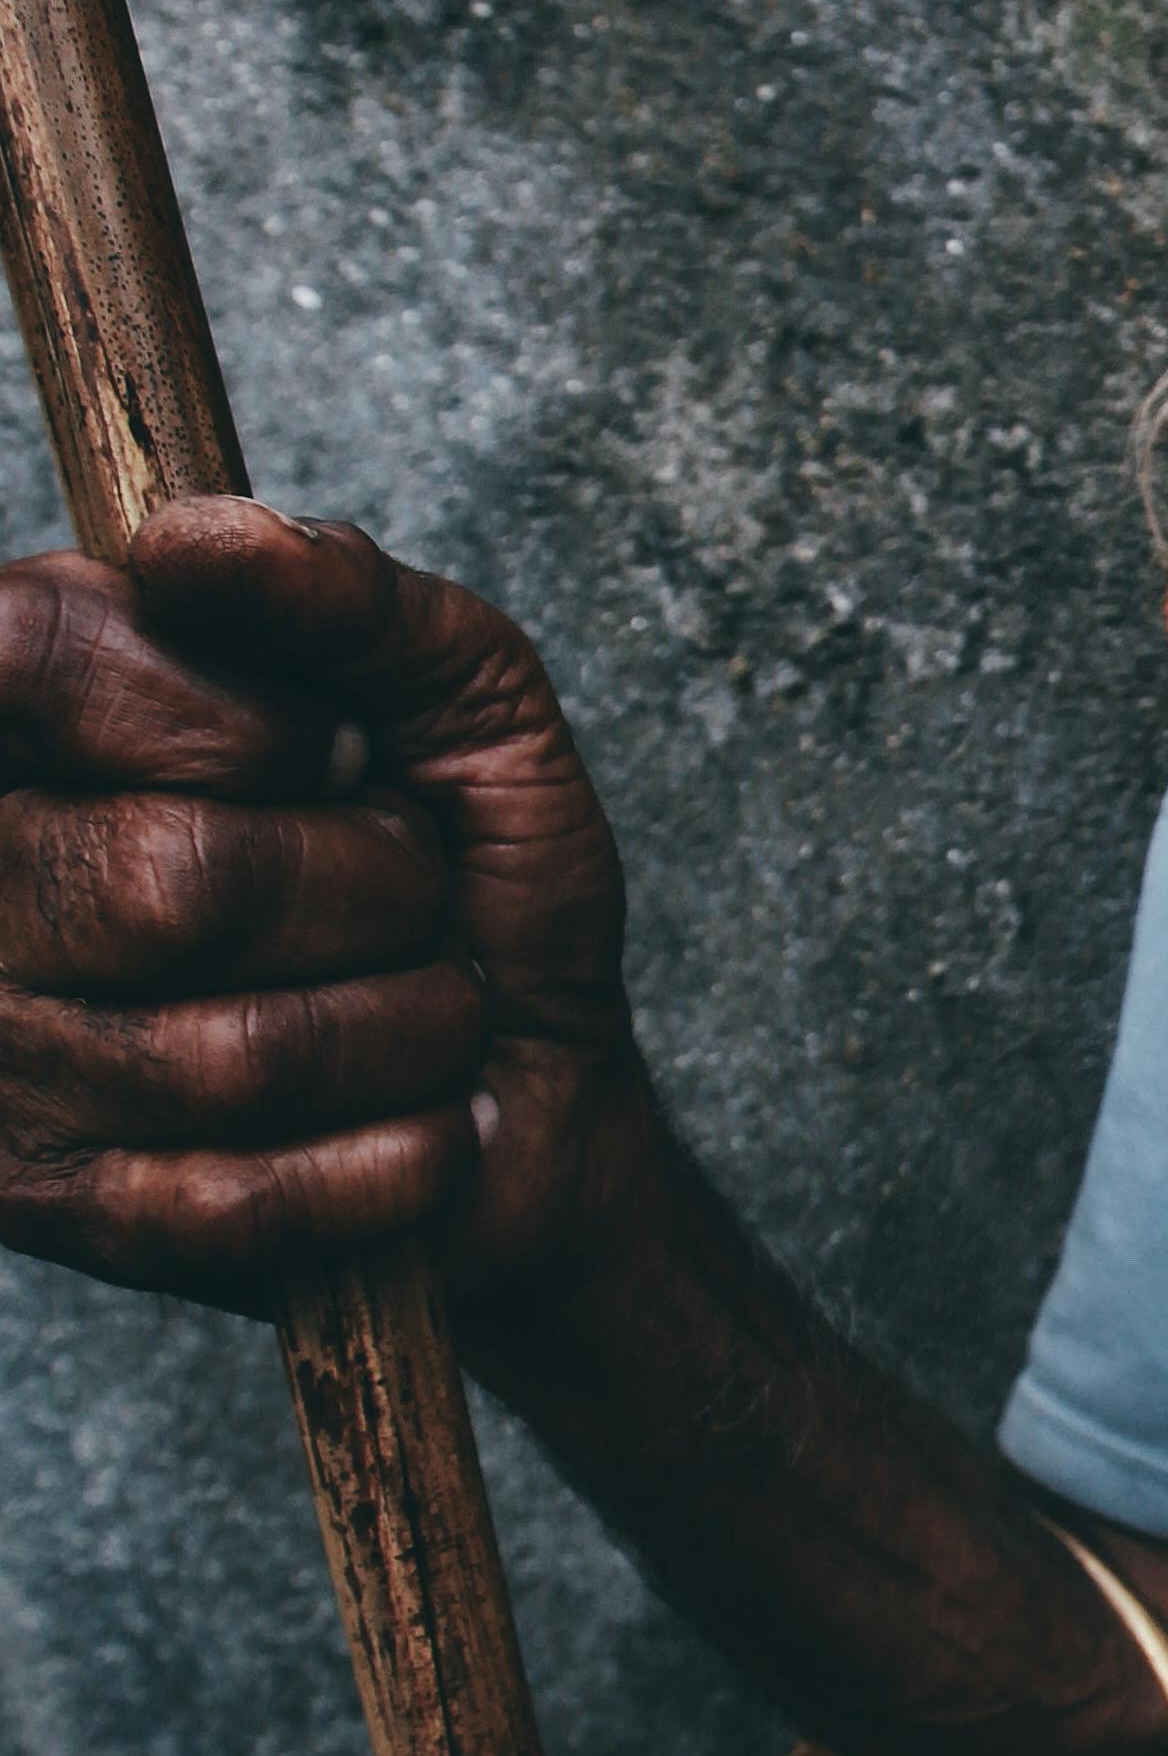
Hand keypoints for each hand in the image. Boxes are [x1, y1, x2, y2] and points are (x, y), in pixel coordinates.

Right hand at [0, 500, 637, 1313]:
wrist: (529, 1098)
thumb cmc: (470, 877)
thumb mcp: (458, 696)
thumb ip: (347, 595)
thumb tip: (187, 540)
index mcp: (25, 721)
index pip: (36, 653)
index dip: (238, 715)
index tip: (329, 750)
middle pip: (173, 880)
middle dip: (374, 888)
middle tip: (405, 893)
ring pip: (234, 1055)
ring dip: (405, 1030)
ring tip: (420, 1011)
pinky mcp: (65, 1215)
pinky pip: (246, 1200)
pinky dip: (397, 1160)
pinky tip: (418, 1130)